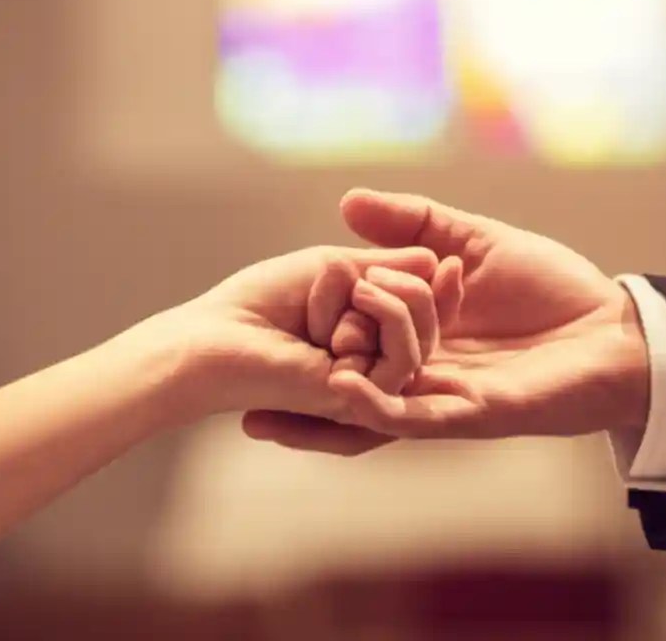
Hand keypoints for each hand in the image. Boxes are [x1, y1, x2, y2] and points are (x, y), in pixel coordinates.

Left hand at [106, 244, 442, 426]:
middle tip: (428, 267)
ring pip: (422, 349)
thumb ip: (385, 265)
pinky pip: (400, 365)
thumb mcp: (336, 268)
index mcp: (368, 339)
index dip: (440, 293)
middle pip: (432, 336)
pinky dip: (387, 324)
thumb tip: (434, 259)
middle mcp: (372, 369)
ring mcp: (367, 390)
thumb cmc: (260, 301)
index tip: (453, 263)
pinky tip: (356, 303)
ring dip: (400, 305)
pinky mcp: (358, 406)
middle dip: (429, 296)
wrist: (213, 338)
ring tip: (357, 284)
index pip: (423, 319)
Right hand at [243, 189, 649, 453]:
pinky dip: (377, 409)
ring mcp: (445, 400)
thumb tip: (346, 205)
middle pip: (347, 393)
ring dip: (322, 419)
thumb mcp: (470, 242)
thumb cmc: (552, 288)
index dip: (302, 350)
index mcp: (418, 340)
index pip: (348, 348)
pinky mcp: (474, 415)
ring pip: (371, 415)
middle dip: (296, 406)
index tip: (250, 346)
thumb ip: (411, 224)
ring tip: (267, 416)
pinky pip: (416, 417)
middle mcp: (422, 377)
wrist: (614, 327)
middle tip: (240, 404)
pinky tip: (341, 395)